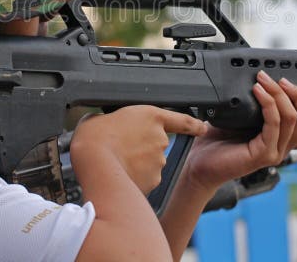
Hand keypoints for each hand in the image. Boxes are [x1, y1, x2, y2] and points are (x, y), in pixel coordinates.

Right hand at [71, 105, 207, 194]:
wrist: (95, 164)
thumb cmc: (94, 138)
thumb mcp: (99, 118)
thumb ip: (113, 121)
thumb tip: (108, 128)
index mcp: (150, 116)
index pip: (181, 120)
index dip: (193, 124)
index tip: (202, 127)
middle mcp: (160, 138)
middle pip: (156, 144)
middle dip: (142, 148)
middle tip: (120, 149)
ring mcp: (158, 160)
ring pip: (151, 163)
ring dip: (138, 164)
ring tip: (116, 162)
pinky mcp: (154, 180)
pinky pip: (145, 179)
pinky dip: (135, 179)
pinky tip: (119, 175)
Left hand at [182, 71, 296, 192]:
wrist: (200, 163)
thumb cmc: (219, 140)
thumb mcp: (244, 117)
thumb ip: (259, 104)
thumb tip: (263, 79)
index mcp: (284, 139)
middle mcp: (284, 146)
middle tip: (282, 80)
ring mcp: (275, 152)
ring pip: (293, 118)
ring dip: (279, 93)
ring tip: (264, 80)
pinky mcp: (263, 154)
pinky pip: (274, 124)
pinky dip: (268, 103)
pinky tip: (258, 92)